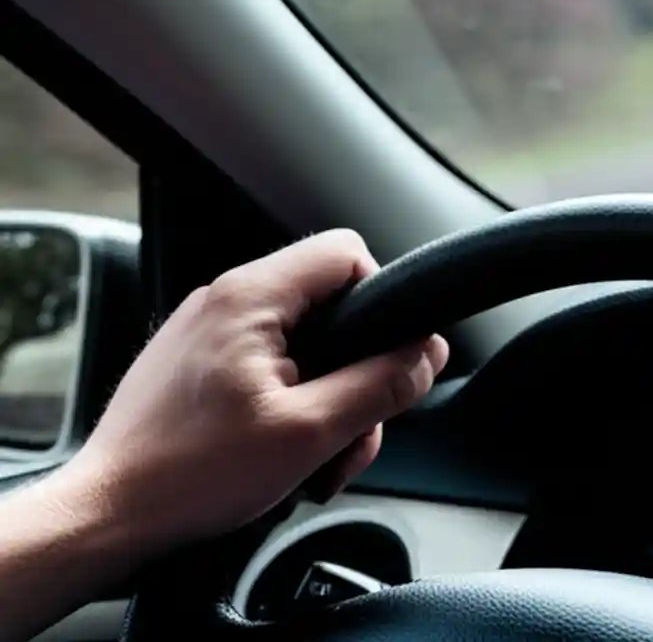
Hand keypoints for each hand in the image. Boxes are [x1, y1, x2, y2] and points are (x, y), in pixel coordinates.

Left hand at [53, 229, 447, 555]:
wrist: (107, 517)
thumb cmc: (190, 475)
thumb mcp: (311, 433)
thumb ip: (380, 385)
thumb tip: (428, 353)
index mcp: (249, 298)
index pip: (347, 253)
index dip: (383, 303)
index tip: (387, 361)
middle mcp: (223, 301)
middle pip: (331, 310)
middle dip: (355, 374)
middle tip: (346, 434)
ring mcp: (205, 333)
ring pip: (303, 347)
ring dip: (325, 402)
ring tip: (310, 459)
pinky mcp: (195, 366)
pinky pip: (268, 369)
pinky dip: (290, 409)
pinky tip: (281, 455)